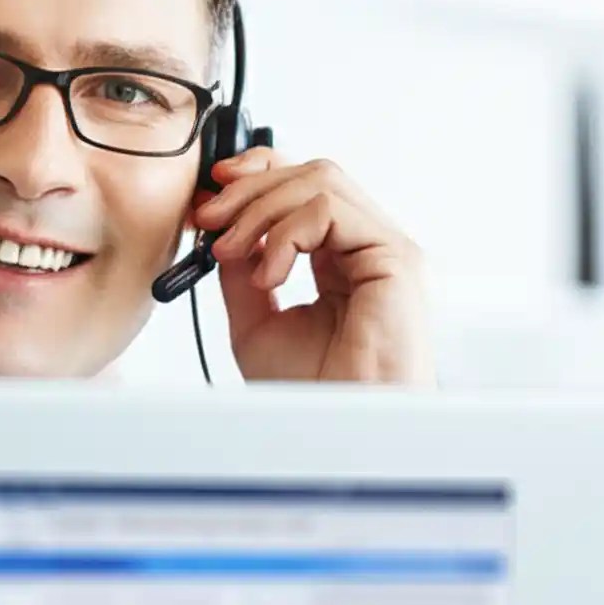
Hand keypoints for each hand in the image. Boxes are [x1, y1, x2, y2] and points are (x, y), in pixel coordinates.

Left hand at [194, 150, 434, 383]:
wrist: (337, 431)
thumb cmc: (310, 392)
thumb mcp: (254, 321)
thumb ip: (241, 271)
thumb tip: (219, 228)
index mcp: (341, 259)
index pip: (305, 186)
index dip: (258, 174)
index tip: (212, 190)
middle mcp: (368, 247)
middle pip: (310, 173)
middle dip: (249, 188)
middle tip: (208, 218)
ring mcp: (385, 248)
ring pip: (319, 182)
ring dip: (260, 209)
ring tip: (231, 252)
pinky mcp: (395, 257)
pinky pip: (330, 210)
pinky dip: (285, 234)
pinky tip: (269, 277)